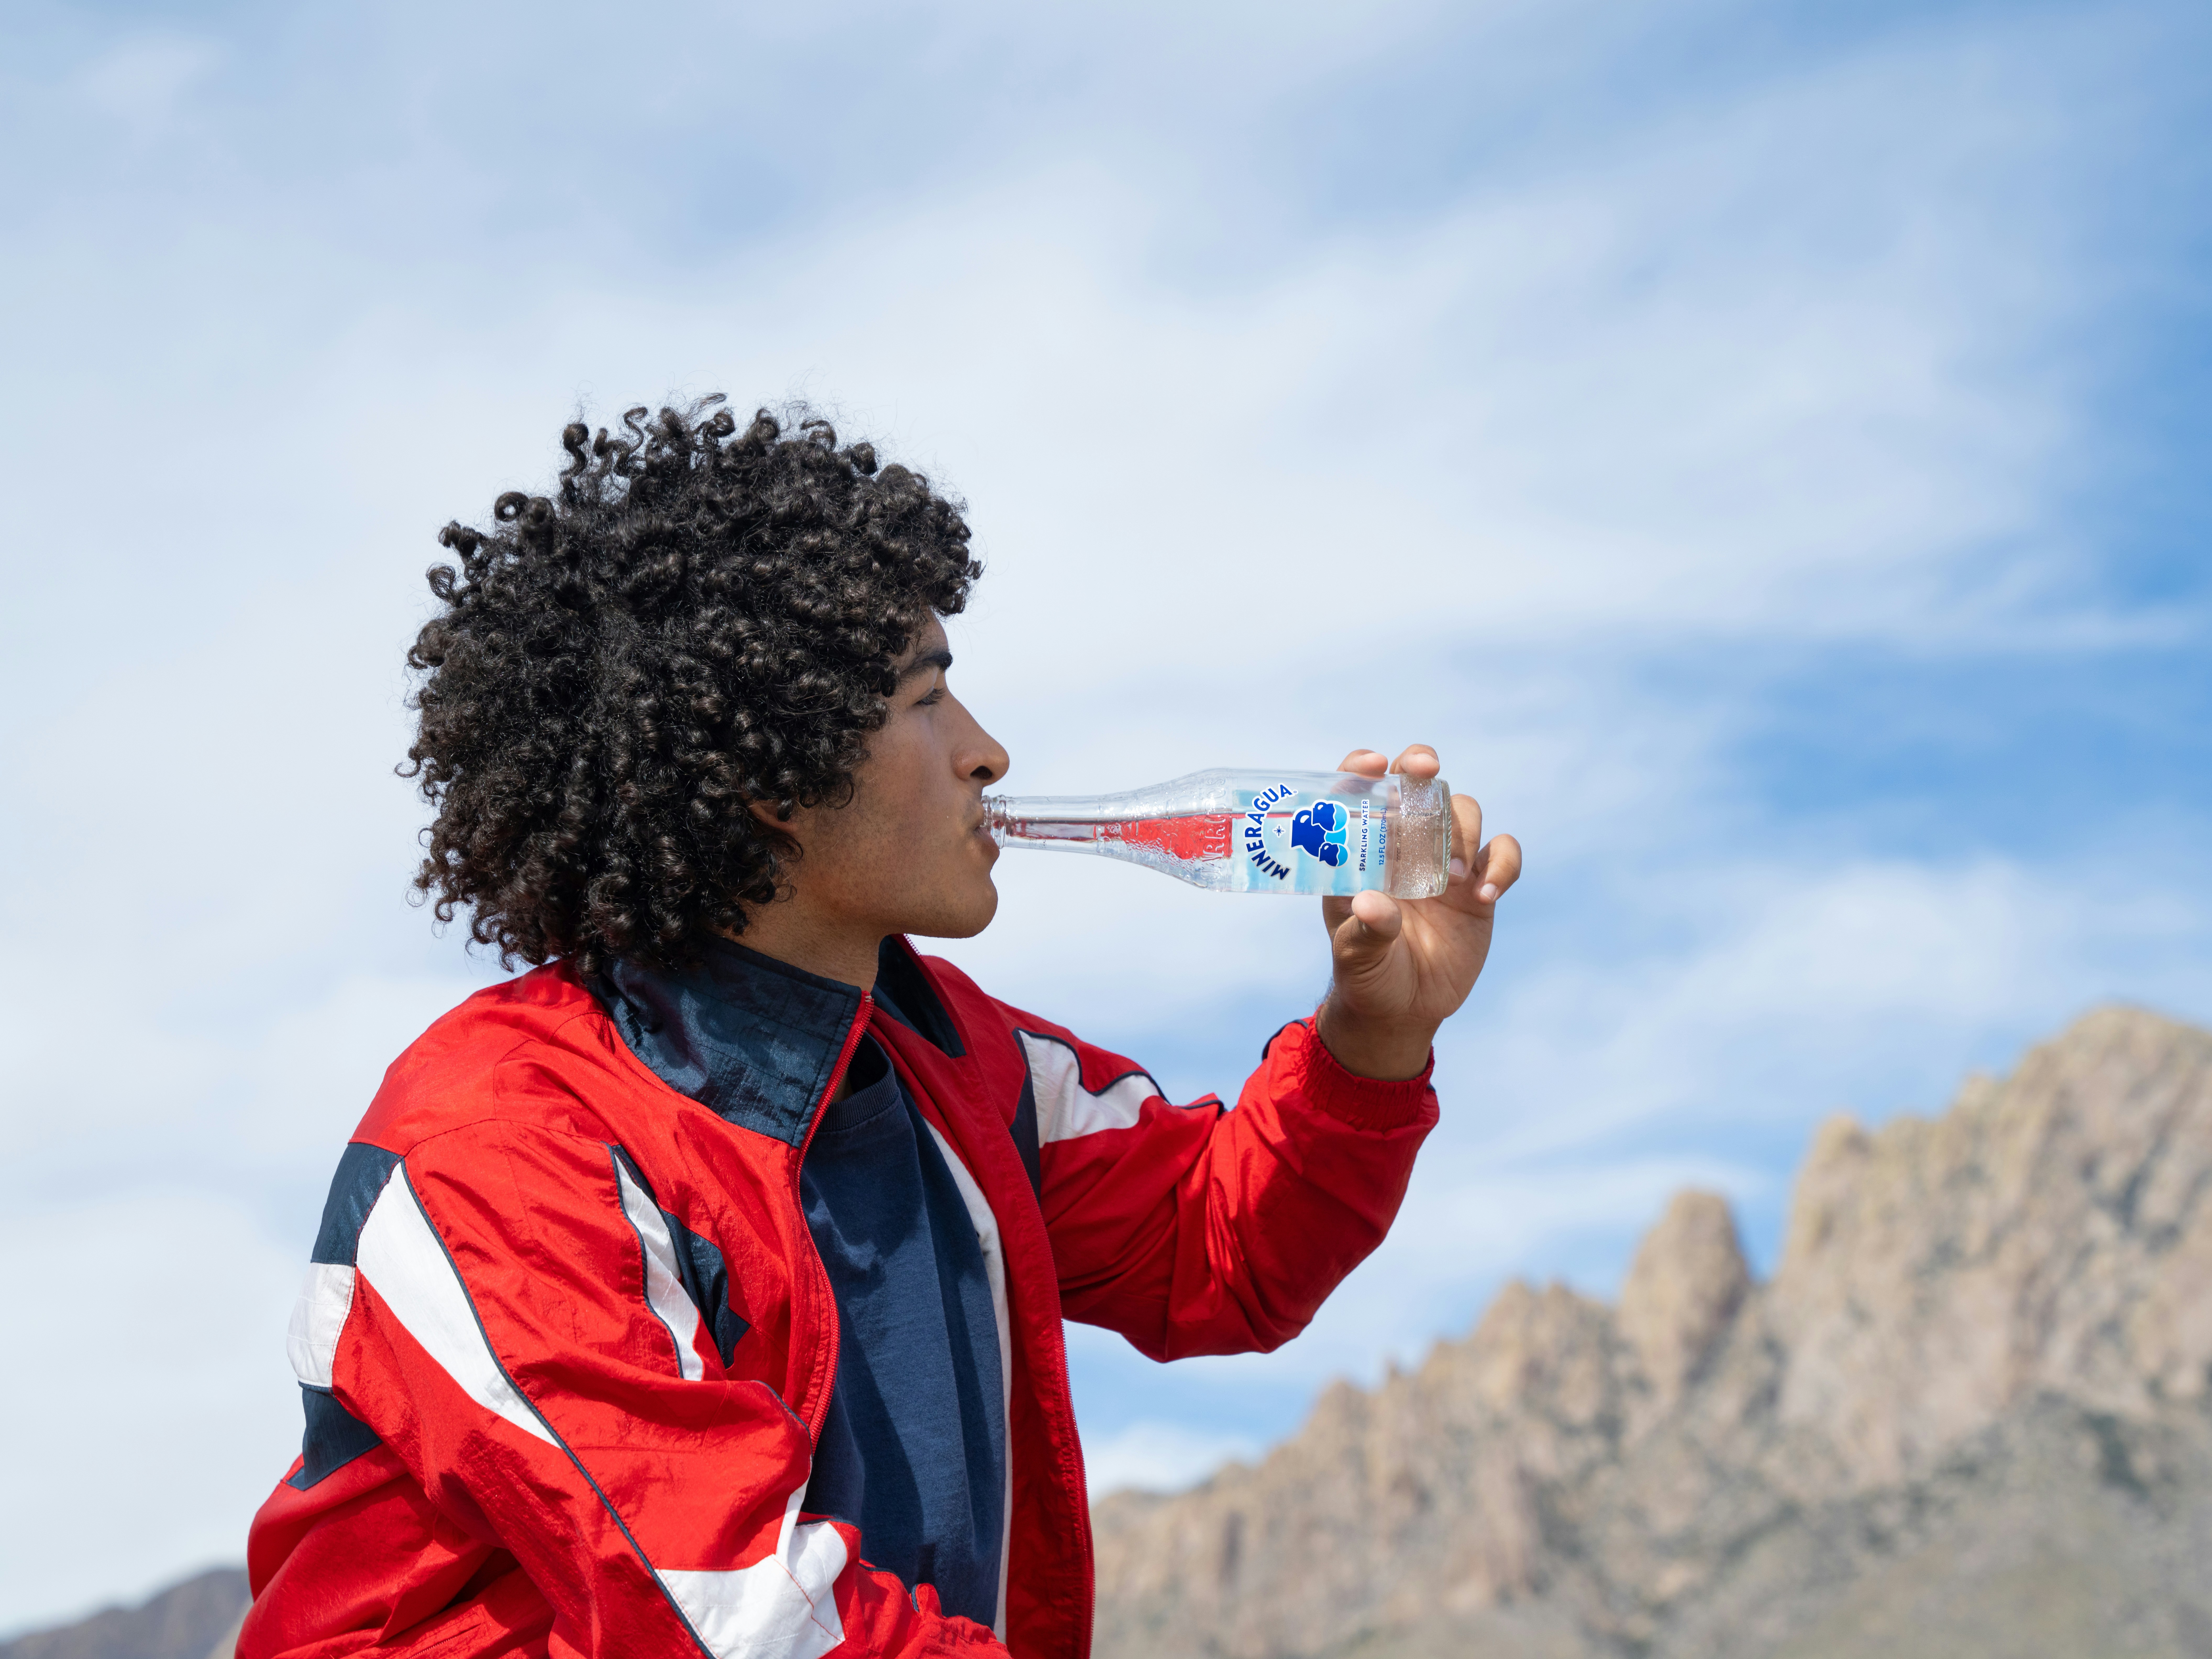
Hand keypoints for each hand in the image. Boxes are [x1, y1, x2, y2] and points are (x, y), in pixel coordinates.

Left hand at [1314, 745, 1521, 1079]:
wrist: (1402, 1010)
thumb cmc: (1365, 975)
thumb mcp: (1355, 957)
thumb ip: (1365, 931)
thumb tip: (1373, 905)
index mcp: (1364, 852)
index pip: (1360, 793)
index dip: (1363, 768)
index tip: (1375, 764)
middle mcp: (1404, 847)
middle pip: (1419, 785)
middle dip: (1421, 766)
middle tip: (1425, 768)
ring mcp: (1446, 862)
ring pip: (1463, 811)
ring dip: (1461, 830)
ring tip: (1452, 877)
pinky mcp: (1480, 887)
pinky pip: (1502, 853)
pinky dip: (1502, 865)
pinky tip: (1484, 895)